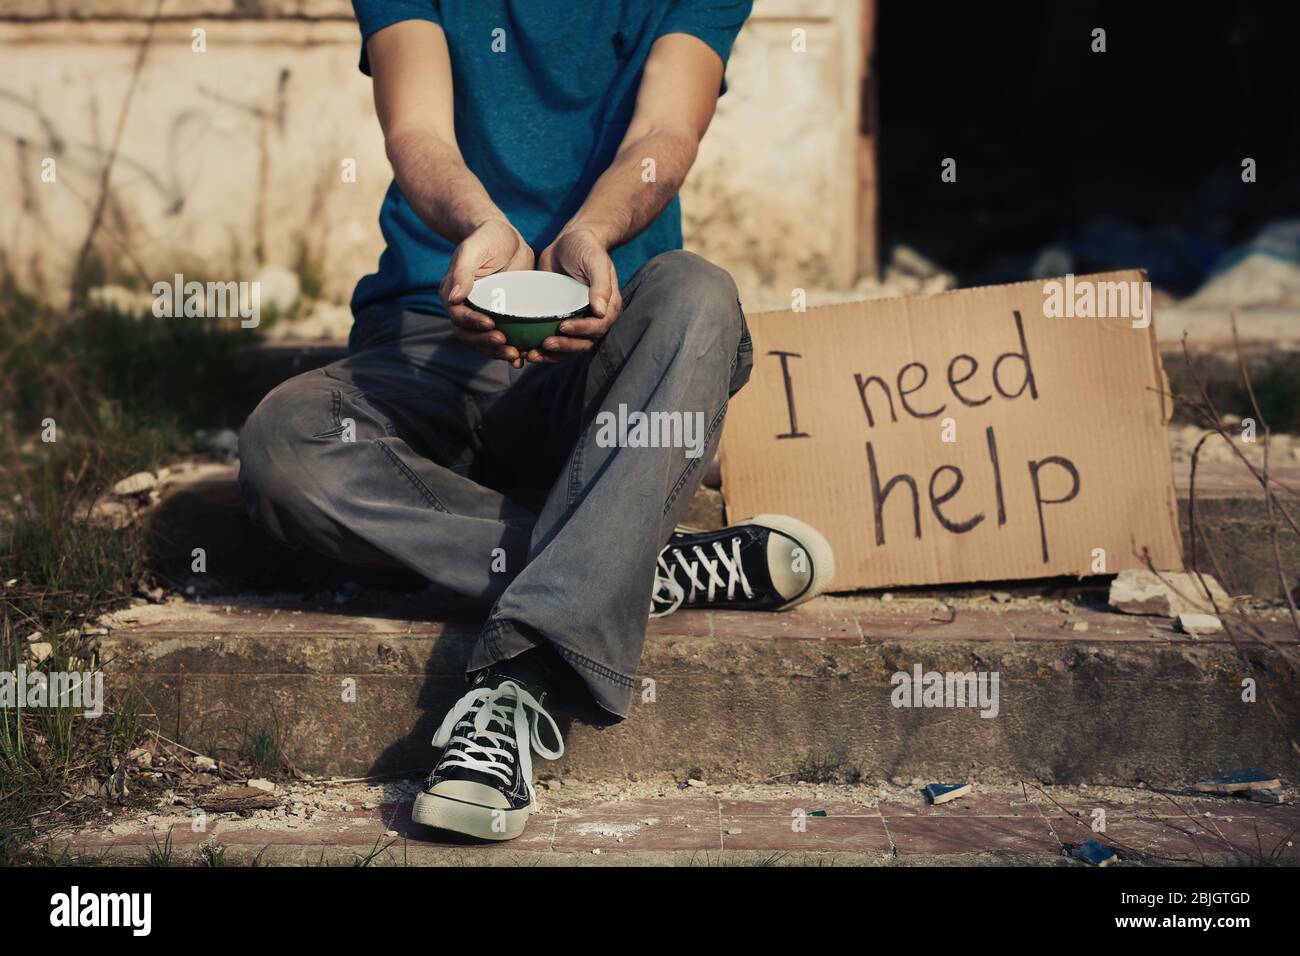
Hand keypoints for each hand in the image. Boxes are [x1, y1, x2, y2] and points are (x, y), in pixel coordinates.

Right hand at [439, 218, 534, 366]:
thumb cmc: (487, 238)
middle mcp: (466, 308)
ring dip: (498, 352)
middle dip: (486, 344)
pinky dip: (510, 350)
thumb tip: (453, 298)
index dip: (473, 324)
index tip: (491, 325)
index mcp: (453, 294)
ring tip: (516, 356)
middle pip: (470, 336)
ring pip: (484, 342)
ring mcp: (483, 315)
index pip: (459, 316)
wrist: (507, 239)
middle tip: (507, 345)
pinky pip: (502, 339)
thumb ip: (462, 271)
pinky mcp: (501, 318)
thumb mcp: (473, 250)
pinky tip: (523, 356)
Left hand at [532, 227, 621, 363]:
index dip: (582, 331)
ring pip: (568, 347)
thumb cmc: (586, 248)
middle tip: (544, 344)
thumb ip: (600, 285)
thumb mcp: (595, 261)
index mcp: (608, 307)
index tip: (563, 327)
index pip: (598, 328)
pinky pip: (555, 340)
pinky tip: (525, 351)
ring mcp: (577, 321)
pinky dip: (542, 350)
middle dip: (564, 347)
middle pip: (583, 343)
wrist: (570, 240)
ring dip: (551, 355)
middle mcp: (594, 319)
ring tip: (531, 355)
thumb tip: (601, 312)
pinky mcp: (561, 320)